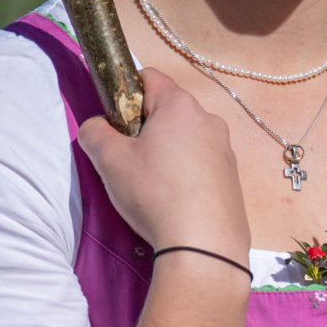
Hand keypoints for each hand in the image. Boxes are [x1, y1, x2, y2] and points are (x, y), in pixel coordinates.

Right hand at [78, 70, 249, 262]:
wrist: (205, 248)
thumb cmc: (155, 194)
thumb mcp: (109, 159)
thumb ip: (94, 131)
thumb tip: (97, 127)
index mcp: (181, 105)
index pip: (148, 77)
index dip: (125, 95)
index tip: (117, 124)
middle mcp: (210, 121)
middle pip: (168, 110)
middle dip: (145, 128)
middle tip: (131, 160)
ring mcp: (226, 151)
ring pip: (185, 140)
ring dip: (166, 153)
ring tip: (153, 186)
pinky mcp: (233, 180)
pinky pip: (201, 166)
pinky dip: (185, 175)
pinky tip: (175, 201)